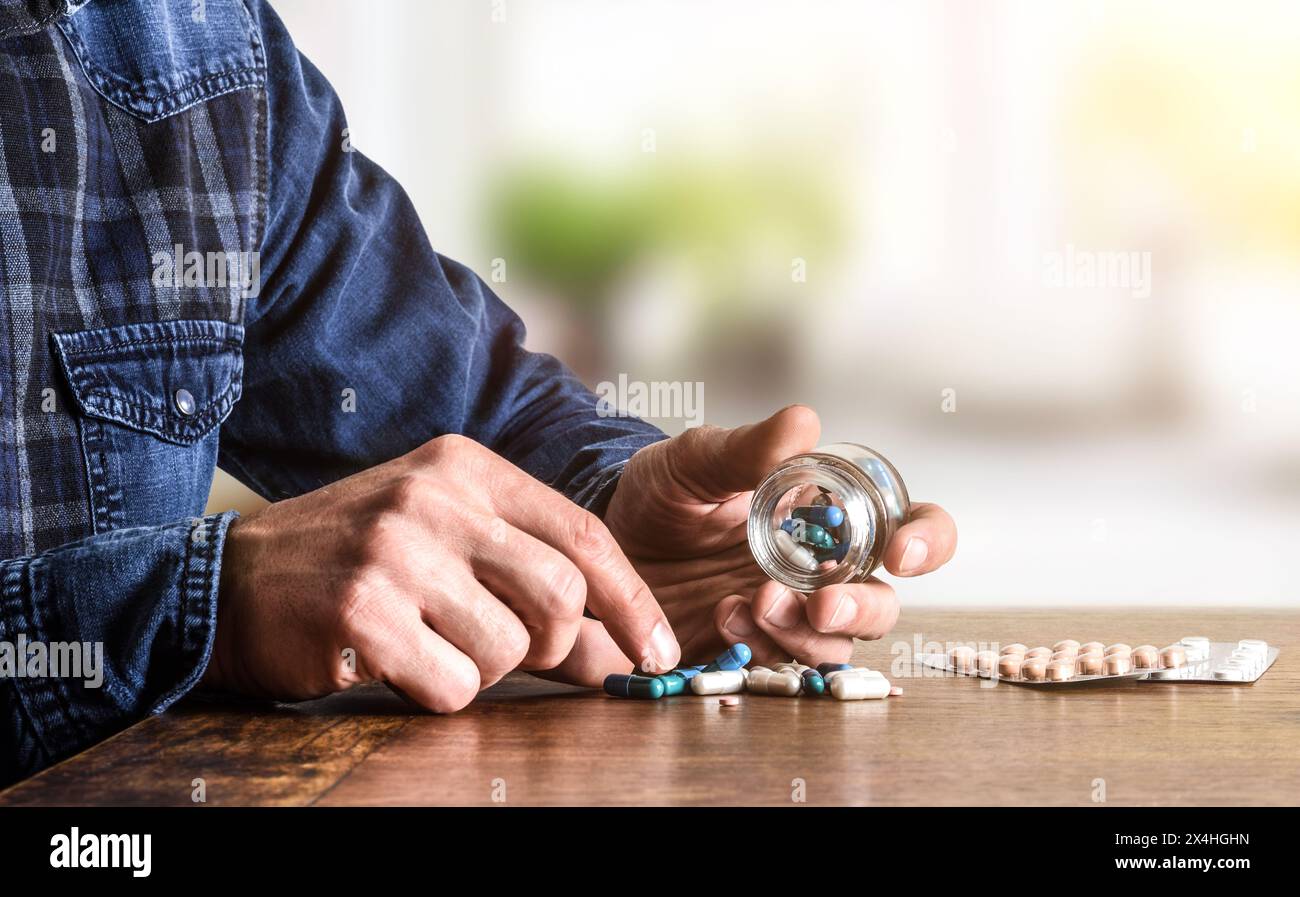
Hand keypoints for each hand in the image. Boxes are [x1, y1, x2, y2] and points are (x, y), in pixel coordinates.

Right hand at [203, 434, 679, 710]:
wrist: (231, 582)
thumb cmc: (358, 564)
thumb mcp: (447, 547)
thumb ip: (530, 588)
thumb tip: (616, 652)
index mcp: (465, 468)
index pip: (583, 533)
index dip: (632, 599)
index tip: (658, 648)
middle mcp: (434, 498)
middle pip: (559, 594)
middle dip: (552, 645)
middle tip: (515, 654)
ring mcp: (395, 551)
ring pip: (508, 648)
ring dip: (481, 671)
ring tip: (431, 646)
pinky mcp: (361, 610)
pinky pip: (452, 685)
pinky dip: (437, 694)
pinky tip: (396, 663)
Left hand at [598, 405, 956, 667]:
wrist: (607, 542)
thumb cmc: (662, 490)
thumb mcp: (695, 462)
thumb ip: (747, 448)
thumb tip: (803, 421)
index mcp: (830, 513)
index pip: (909, 524)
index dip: (926, 542)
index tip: (901, 554)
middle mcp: (823, 567)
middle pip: (882, 602)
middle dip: (860, 609)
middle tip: (818, 605)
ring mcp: (790, 613)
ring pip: (836, 644)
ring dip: (804, 634)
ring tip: (750, 605)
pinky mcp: (752, 647)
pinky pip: (780, 663)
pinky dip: (759, 647)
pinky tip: (723, 617)